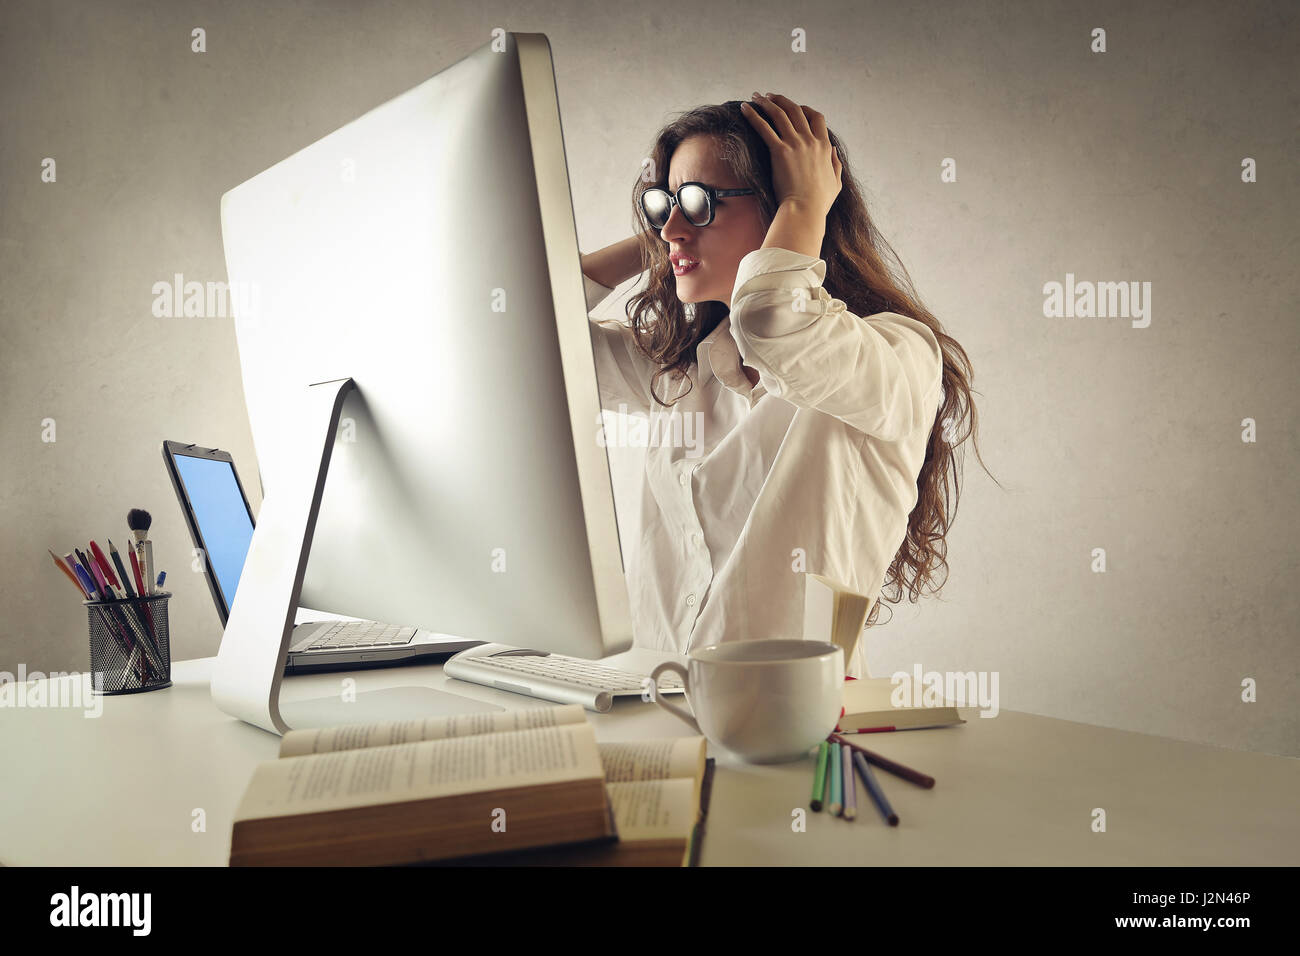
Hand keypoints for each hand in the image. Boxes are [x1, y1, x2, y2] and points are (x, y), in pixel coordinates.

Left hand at [742, 92, 842, 218]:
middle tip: (769, 96)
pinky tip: (744, 109)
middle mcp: (811, 141)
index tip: (794, 108)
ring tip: (755, 97)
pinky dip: (754, 115)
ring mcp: (796, 144)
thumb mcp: (836, 182)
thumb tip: (834, 151)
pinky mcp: (780, 151)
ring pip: (780, 114)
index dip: (805, 109)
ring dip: (766, 103)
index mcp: (824, 146)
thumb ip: (835, 164)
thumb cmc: (819, 202)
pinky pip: (764, 127)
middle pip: (796, 110)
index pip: (817, 118)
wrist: (805, 210)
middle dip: (782, 100)